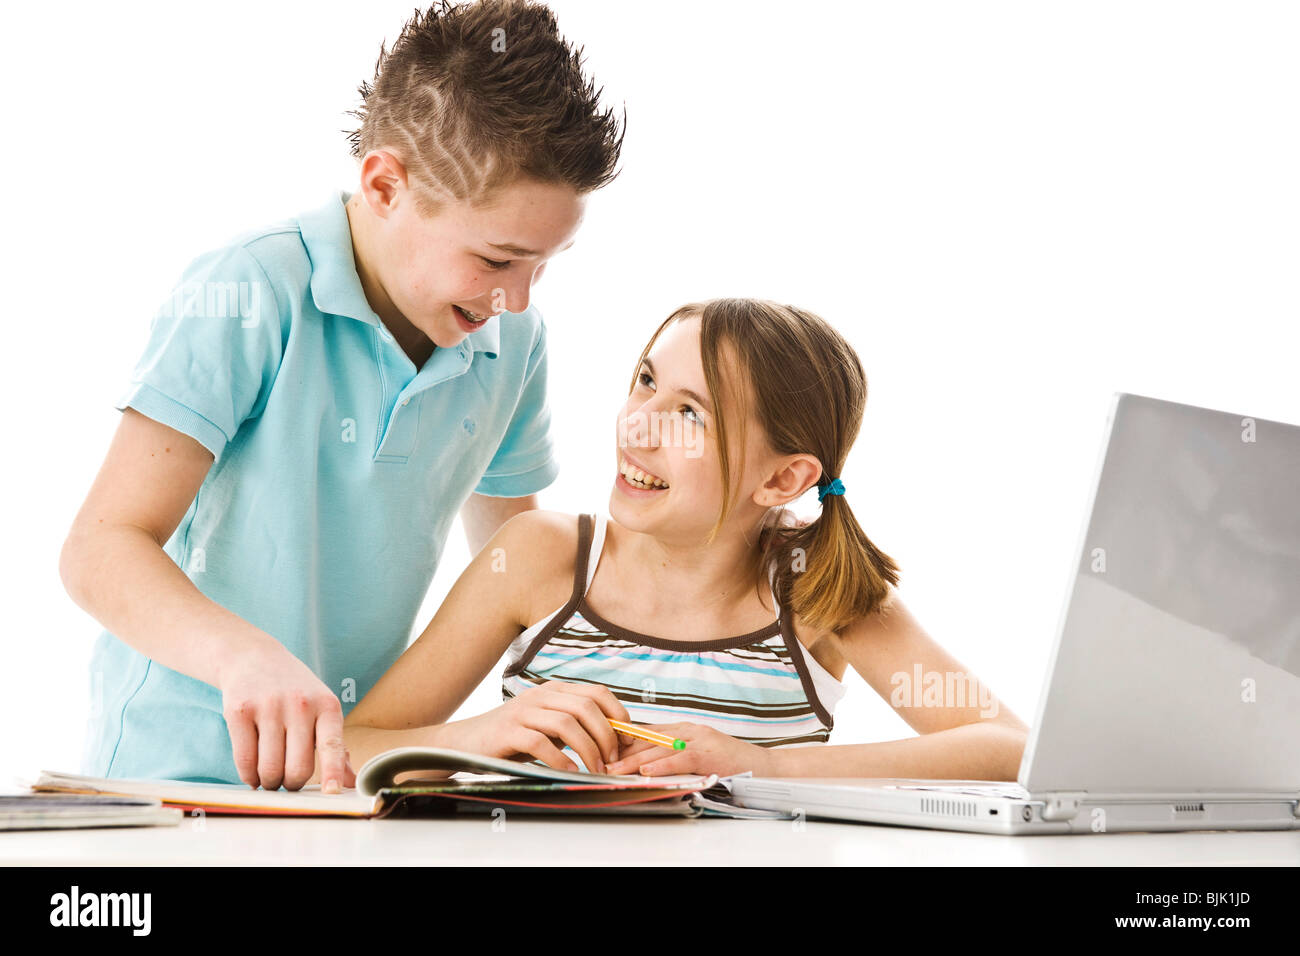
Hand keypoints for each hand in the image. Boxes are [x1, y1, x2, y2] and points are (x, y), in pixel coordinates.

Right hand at [217, 638, 355, 791]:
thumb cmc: (295, 691)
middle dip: (292, 785)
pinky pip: (245, 761)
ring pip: (270, 769)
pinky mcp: (240, 711)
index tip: (331, 793)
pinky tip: (253, 773)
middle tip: (288, 782)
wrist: (254, 657)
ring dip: (269, 783)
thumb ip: (335, 747)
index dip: (332, 772)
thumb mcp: (322, 709)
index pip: (332, 745)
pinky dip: (249, 776)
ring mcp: (269, 707)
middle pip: (297, 768)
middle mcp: (300, 705)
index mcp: (327, 706)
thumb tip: (348, 783)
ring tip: (270, 777)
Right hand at [445, 680, 629, 773]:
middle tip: (612, 759)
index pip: (596, 693)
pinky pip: (541, 743)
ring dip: (588, 749)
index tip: (628, 739)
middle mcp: (540, 695)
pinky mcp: (508, 731)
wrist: (465, 742)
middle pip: (586, 707)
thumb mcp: (546, 726)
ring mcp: (523, 711)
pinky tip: (569, 773)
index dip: (618, 714)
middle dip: (606, 735)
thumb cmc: (512, 738)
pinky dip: (560, 760)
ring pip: (567, 723)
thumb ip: (573, 726)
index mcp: (554, 690)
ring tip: (596, 769)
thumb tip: (614, 740)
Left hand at [605, 722, 775, 777]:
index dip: (623, 742)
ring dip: (633, 760)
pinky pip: (680, 759)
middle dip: (621, 752)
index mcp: (683, 730)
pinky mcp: (708, 753)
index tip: (603, 750)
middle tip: (600, 763)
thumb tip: (645, 763)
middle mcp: (688, 730)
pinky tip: (646, 771)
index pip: (646, 733)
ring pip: (659, 749)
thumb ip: (674, 755)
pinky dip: (661, 765)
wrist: (764, 766)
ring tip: (614, 770)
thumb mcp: (698, 755)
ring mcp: (698, 740)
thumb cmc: (731, 763)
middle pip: (647, 740)